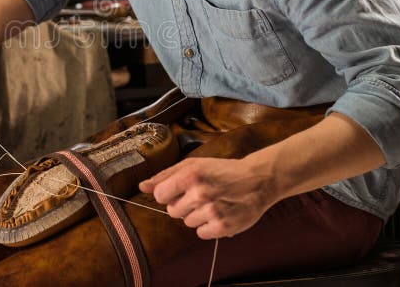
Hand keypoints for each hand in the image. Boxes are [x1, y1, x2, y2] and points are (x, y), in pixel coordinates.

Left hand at [138, 157, 276, 238]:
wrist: (257, 180)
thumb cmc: (222, 171)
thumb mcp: (193, 165)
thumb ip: (165, 175)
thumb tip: (142, 186)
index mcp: (189, 175)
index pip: (160, 195)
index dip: (168, 194)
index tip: (179, 191)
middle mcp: (200, 193)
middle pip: (172, 211)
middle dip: (183, 205)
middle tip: (201, 196)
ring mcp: (212, 211)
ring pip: (187, 223)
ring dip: (197, 215)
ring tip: (213, 203)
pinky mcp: (223, 226)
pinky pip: (201, 234)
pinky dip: (208, 227)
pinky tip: (219, 214)